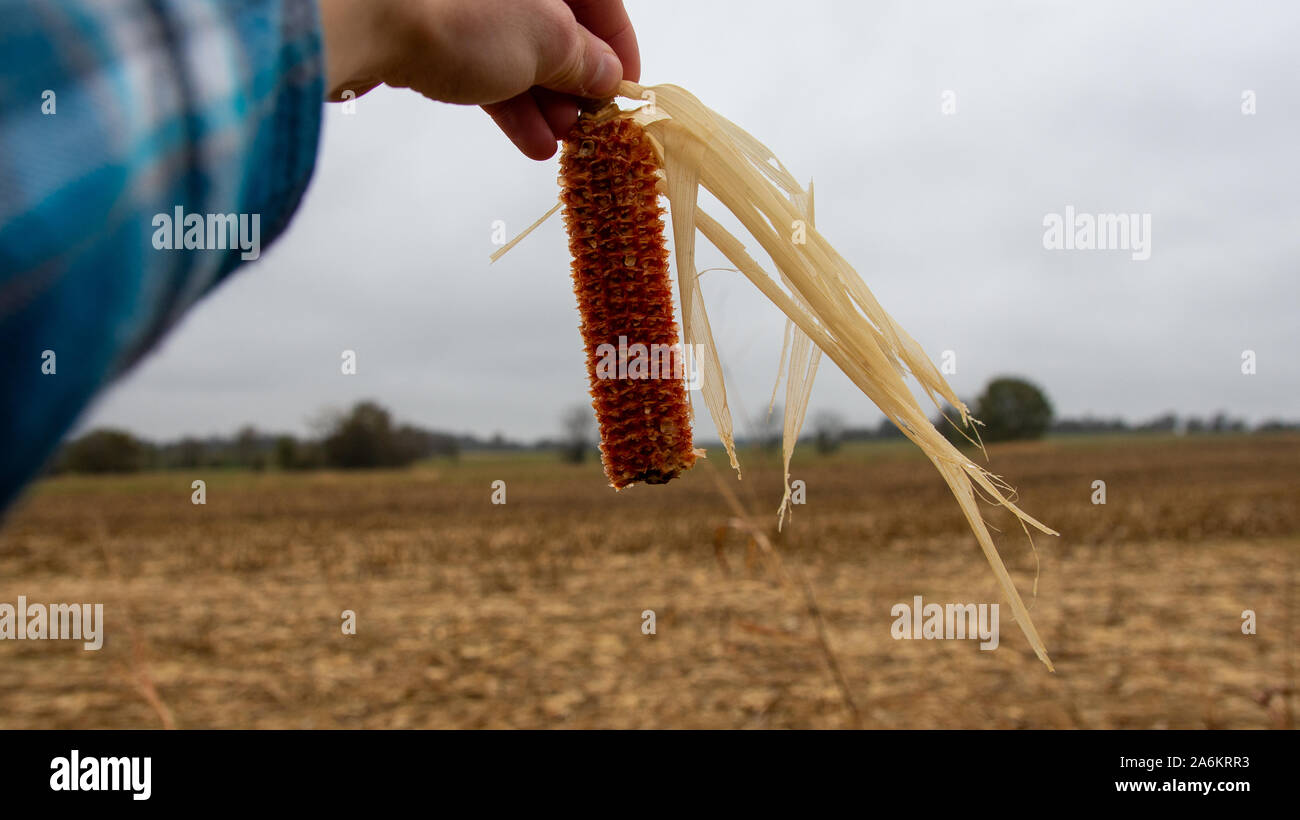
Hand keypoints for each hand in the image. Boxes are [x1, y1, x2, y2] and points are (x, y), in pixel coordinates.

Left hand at [319, 0, 640, 159]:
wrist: (360, 16)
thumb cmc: (454, 8)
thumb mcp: (548, 42)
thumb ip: (584, 60)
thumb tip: (604, 75)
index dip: (619, 46)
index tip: (624, 90)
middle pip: (555, 22)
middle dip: (574, 80)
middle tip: (586, 124)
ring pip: (515, 45)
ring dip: (541, 99)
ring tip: (556, 142)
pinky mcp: (427, 20)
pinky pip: (477, 58)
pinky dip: (504, 96)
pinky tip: (524, 136)